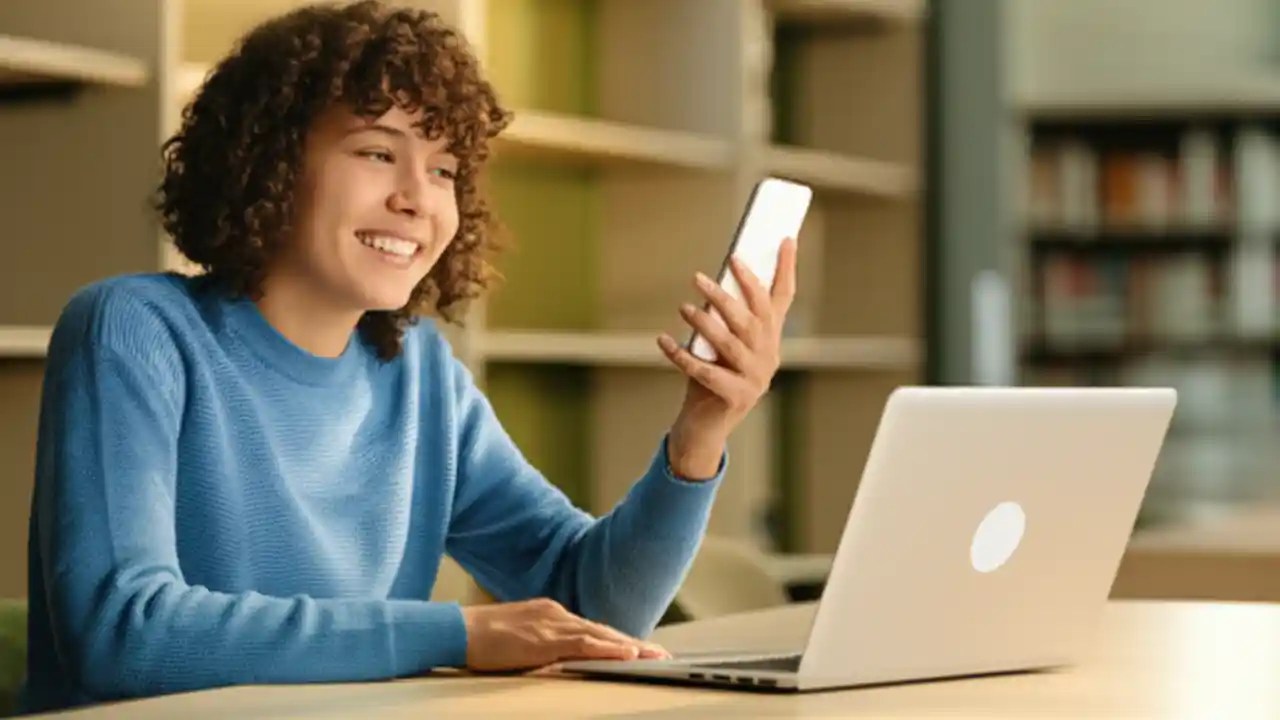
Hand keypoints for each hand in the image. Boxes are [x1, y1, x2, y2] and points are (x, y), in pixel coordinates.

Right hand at [460, 598, 670, 671]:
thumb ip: (544, 645)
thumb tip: (563, 660)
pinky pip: (584, 643)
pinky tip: (627, 654)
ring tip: (654, 657)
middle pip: (603, 630)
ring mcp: (552, 623)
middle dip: (633, 643)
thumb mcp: (520, 639)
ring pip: (600, 635)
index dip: (618, 640)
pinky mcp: (545, 638)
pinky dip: (608, 648)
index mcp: (551, 614)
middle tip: (661, 655)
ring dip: (630, 647)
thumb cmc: (482, 640)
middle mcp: (556, 614)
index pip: (592, 629)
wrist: (458, 630)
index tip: (641, 650)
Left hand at [658, 238, 797, 478]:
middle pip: (753, 318)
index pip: (783, 298)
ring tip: (684, 308)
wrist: (704, 429)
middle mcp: (769, 356)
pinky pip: (706, 371)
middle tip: (699, 278)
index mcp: (770, 339)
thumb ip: (726, 319)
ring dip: (705, 323)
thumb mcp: (723, 345)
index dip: (785, 268)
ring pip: (731, 343)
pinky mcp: (736, 397)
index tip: (784, 238)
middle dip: (729, 294)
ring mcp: (755, 379)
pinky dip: (682, 356)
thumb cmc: (711, 378)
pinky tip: (664, 342)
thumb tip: (713, 282)